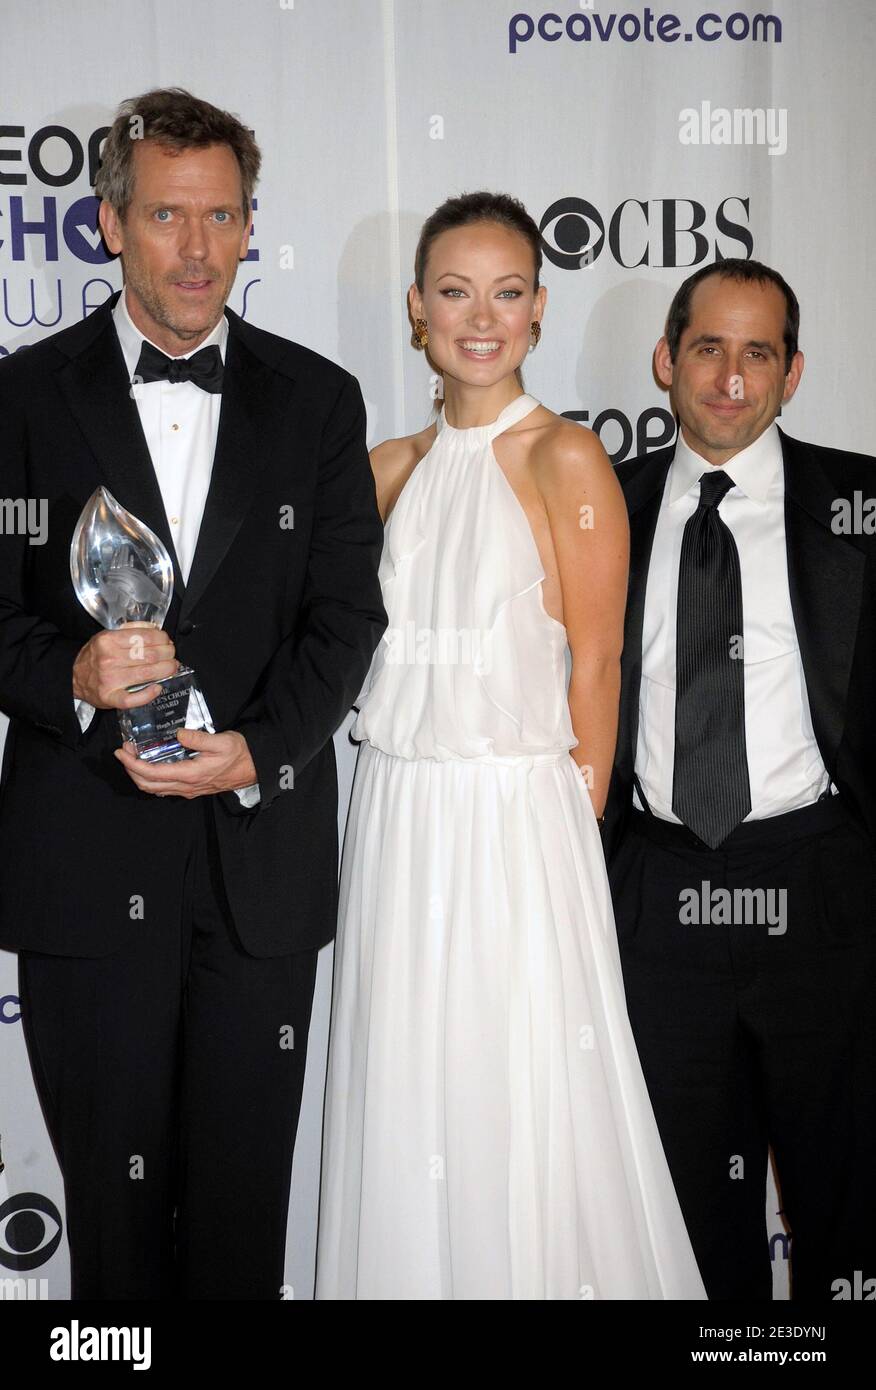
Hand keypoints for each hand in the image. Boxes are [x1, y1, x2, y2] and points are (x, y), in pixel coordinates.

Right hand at [73, 622, 177, 709]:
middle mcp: (109, 659)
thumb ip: (130, 630)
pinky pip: (133, 699)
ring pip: (146, 674)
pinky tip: (157, 688)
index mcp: (108, 641)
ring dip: (165, 670)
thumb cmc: (95, 656)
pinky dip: (148, 694)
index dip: (162, 639)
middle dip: (167, 654)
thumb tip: (155, 629)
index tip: (167, 641)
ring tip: (171, 667)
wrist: (73, 677)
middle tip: (171, 655)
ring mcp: (110, 680)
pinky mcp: (111, 698)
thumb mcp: (107, 635)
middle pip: (149, 655)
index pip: (144, 637)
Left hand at [114, 728, 257, 798]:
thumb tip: (179, 734)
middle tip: (124, 752)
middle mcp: (186, 786)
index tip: (122, 752)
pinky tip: (149, 766)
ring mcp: (188, 790)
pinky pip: (164, 789)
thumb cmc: (239, 754)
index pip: (152, 773)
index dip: (132, 764)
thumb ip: (198, 738)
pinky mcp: (191, 789)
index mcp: (190, 774)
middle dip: (130, 770)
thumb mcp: (222, 741)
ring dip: (139, 775)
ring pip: (154, 789)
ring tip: (133, 758)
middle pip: (147, 785)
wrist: (254, 768)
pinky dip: (150, 779)